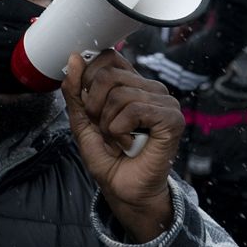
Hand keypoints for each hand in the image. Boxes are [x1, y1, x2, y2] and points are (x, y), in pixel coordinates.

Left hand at [63, 50, 182, 241]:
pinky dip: (121, 130)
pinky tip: (129, 143)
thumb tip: (74, 57)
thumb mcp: (82, 120)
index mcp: (131, 83)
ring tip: (117, 139)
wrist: (122, 189)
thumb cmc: (107, 156)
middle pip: (107, 75)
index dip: (88, 79)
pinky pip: (135, 109)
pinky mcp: (172, 119)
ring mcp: (164, 102)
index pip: (107, 57)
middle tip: (104, 129)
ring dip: (107, 124)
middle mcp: (149, 88)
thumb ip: (75, 90)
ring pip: (119, 94)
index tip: (89, 108)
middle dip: (94, 107)